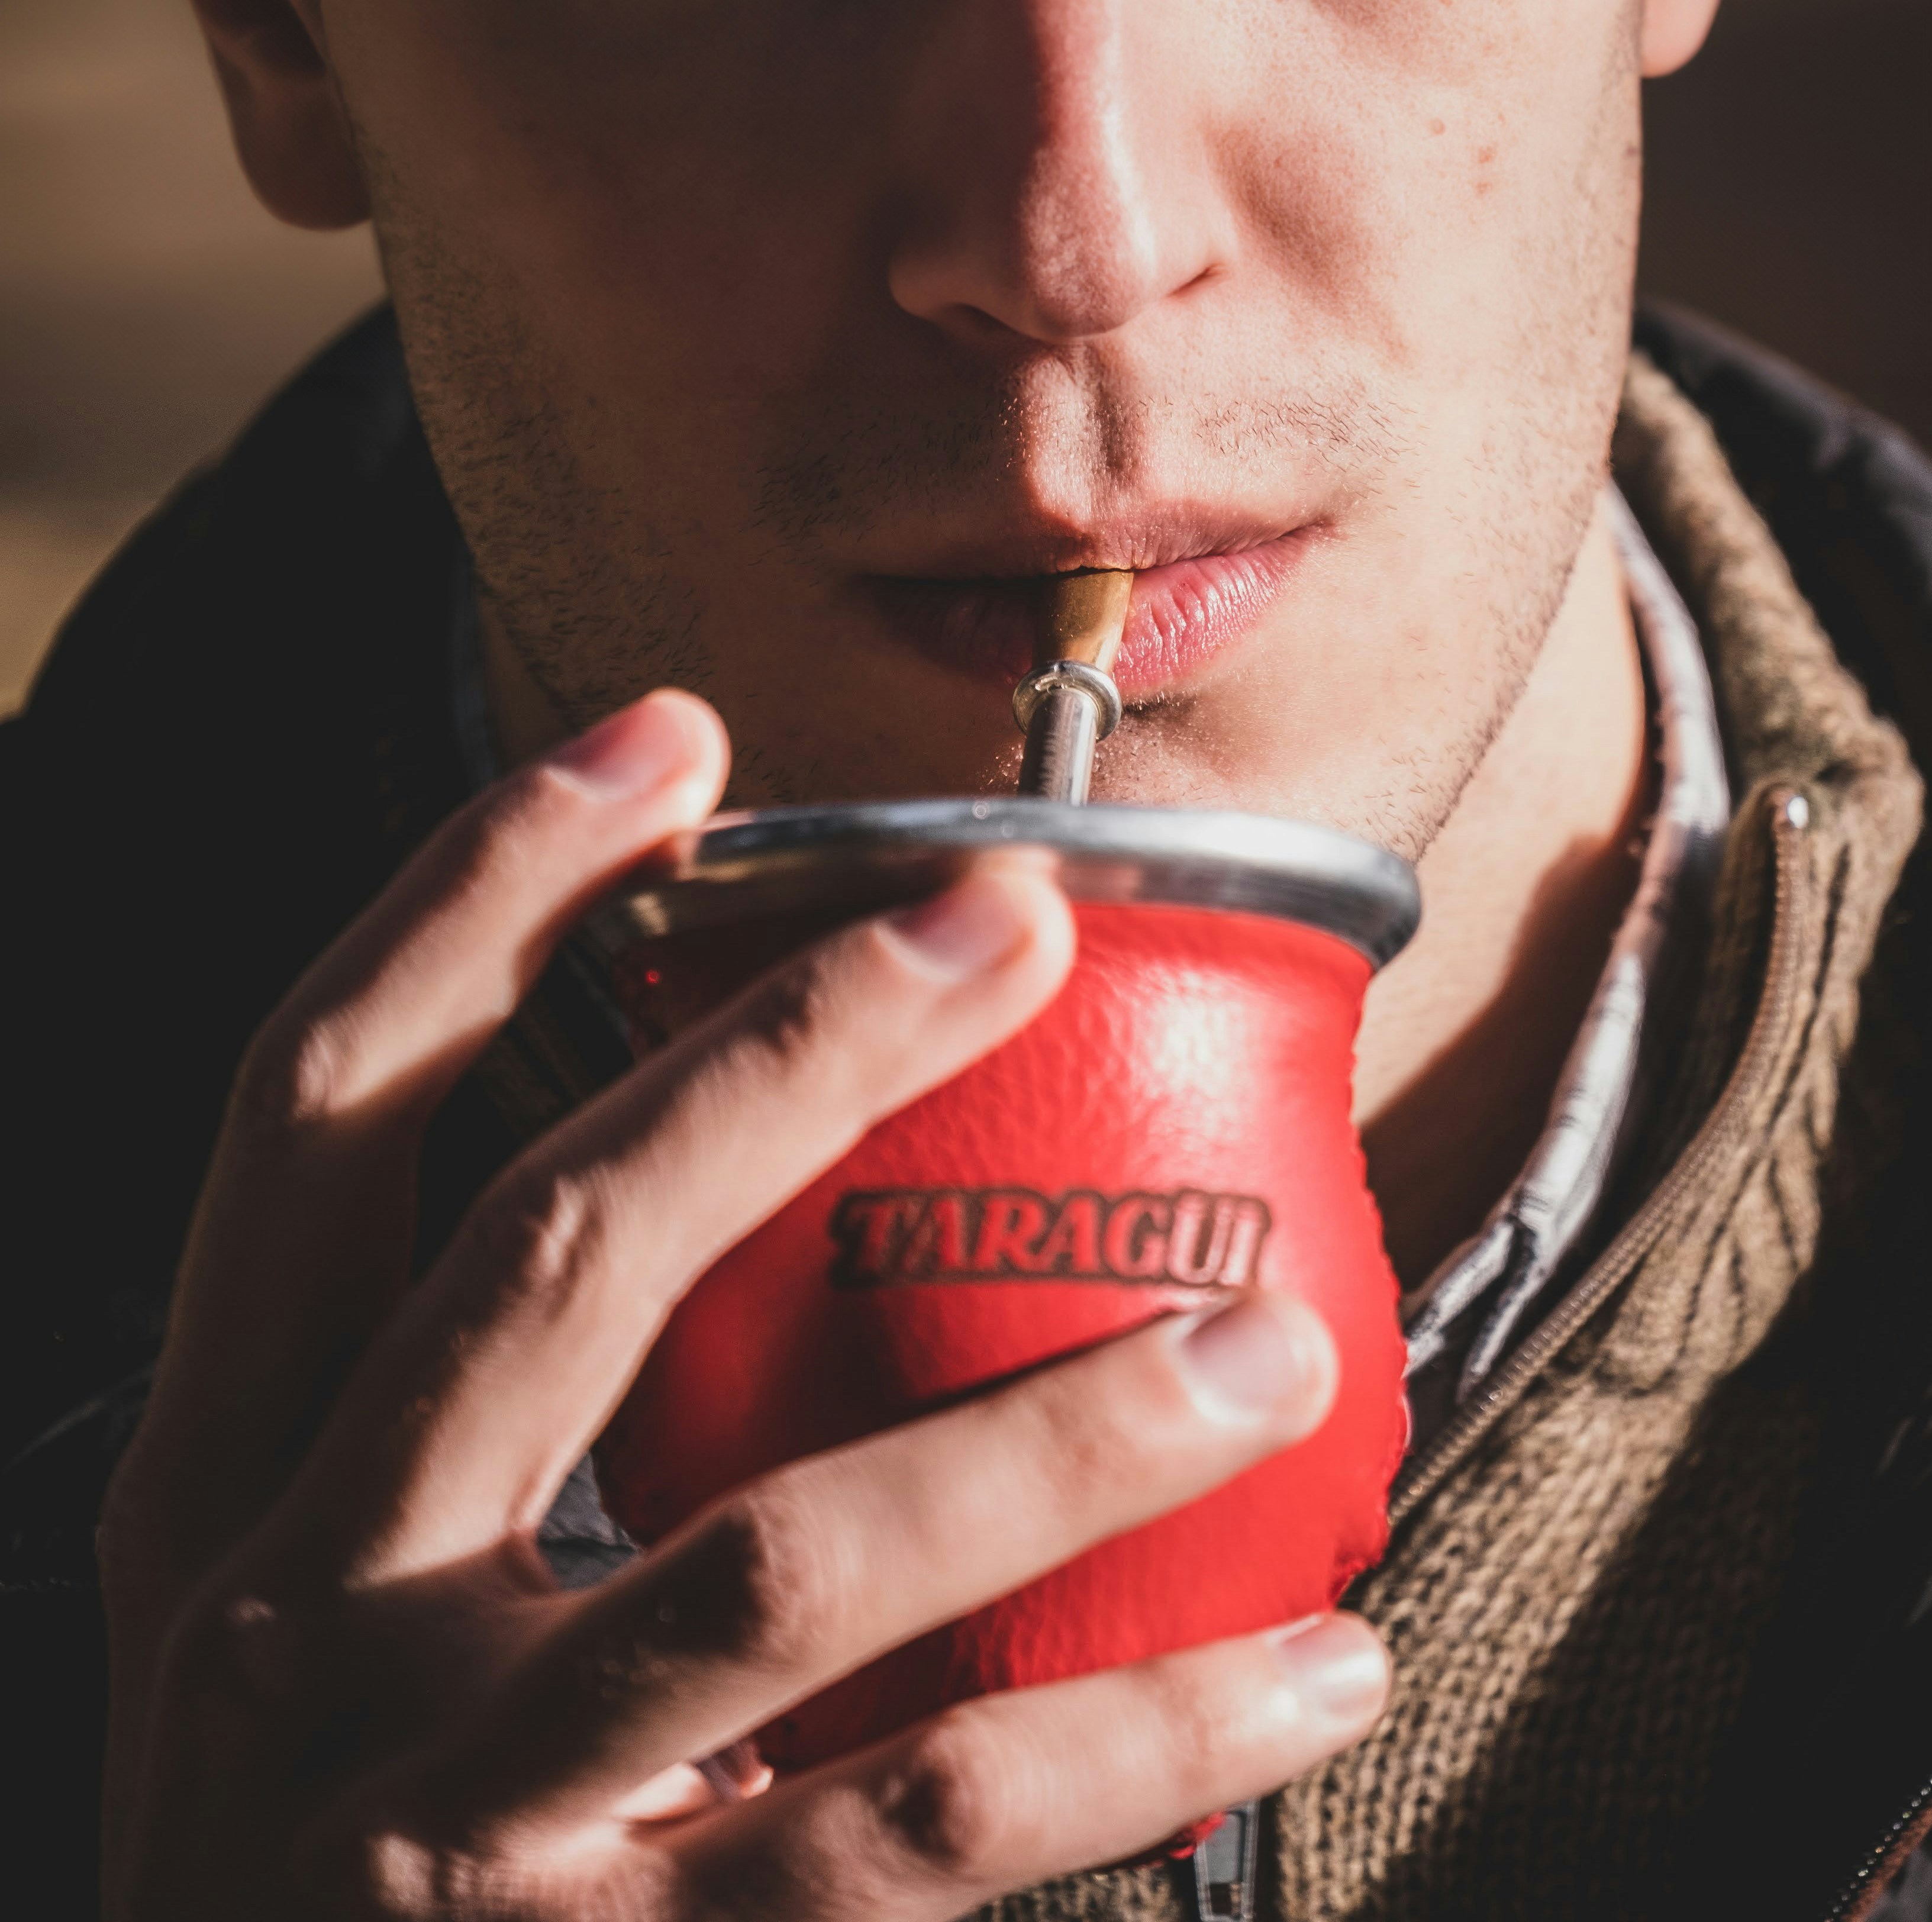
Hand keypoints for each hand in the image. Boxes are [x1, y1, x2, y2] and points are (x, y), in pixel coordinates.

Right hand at [98, 690, 1388, 1919]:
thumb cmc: (337, 1856)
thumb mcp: (351, 1615)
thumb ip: (493, 1437)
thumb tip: (756, 1207)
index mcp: (226, 1486)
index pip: (320, 1112)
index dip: (473, 897)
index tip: (653, 743)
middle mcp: (292, 1619)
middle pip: (554, 1247)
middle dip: (789, 1050)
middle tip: (1005, 916)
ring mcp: (437, 1820)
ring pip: (783, 1555)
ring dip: (1057, 1426)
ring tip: (1271, 1334)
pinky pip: (915, 1831)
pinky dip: (1138, 1740)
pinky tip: (1308, 1658)